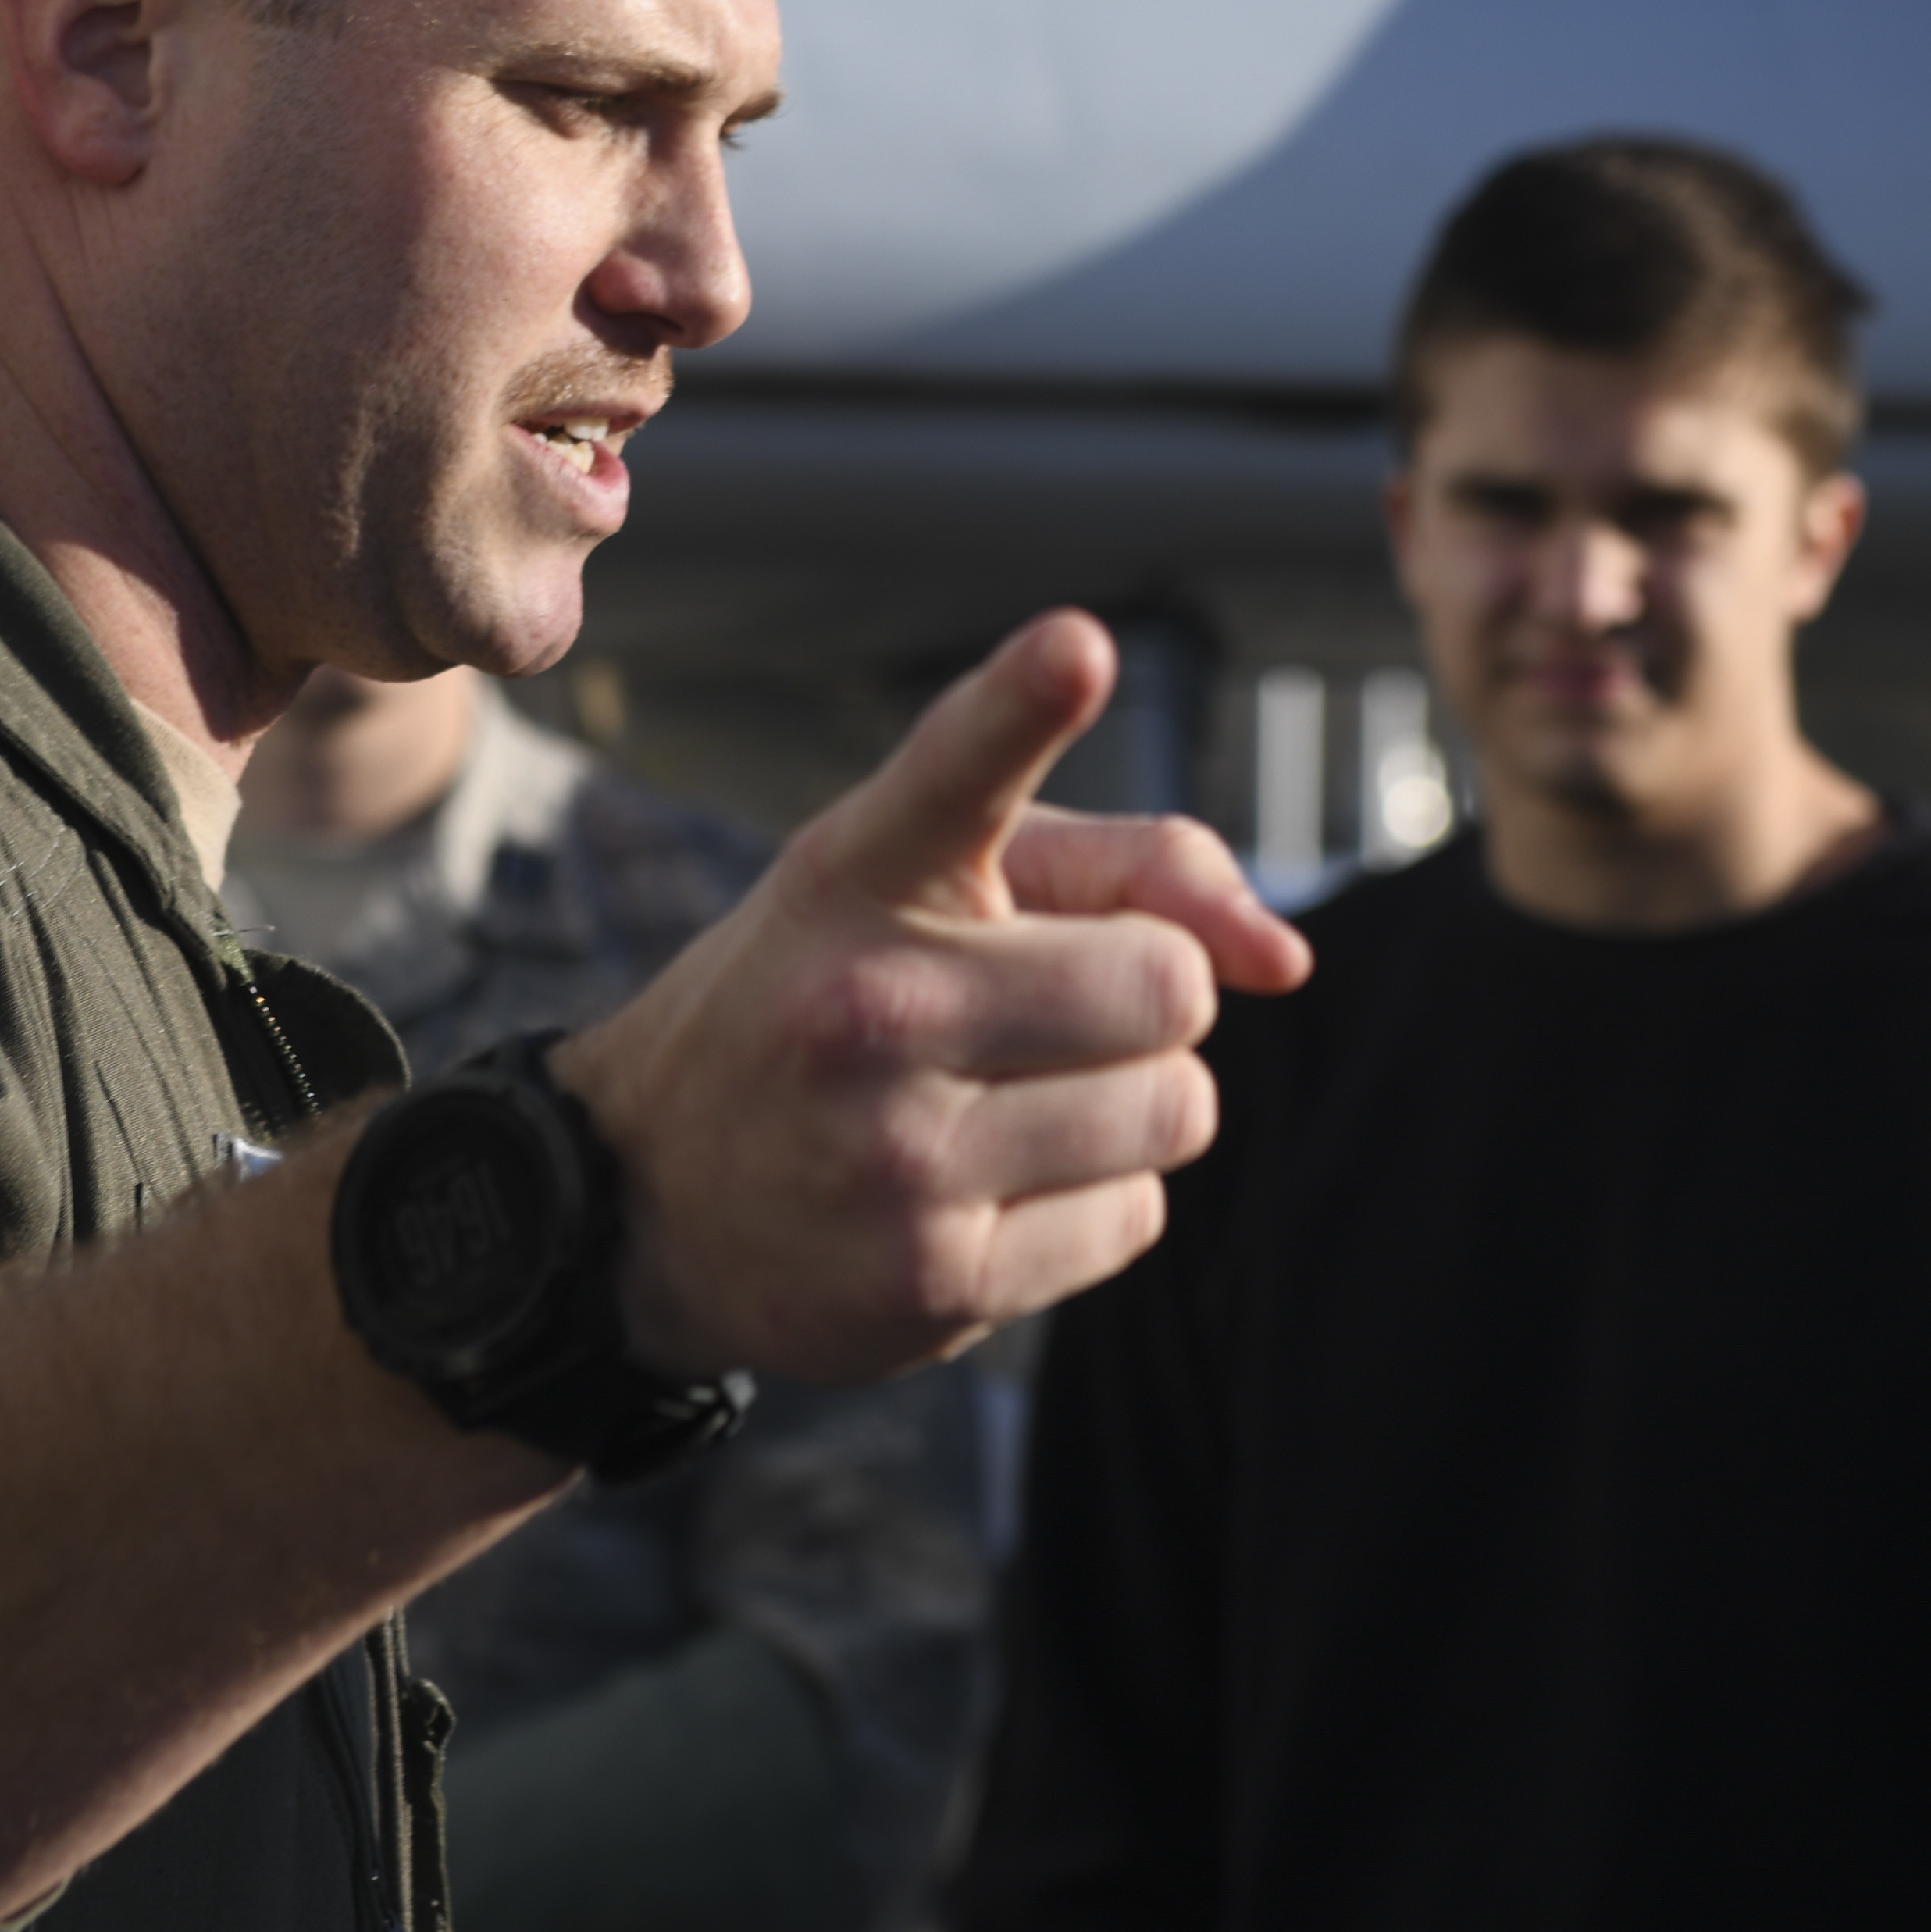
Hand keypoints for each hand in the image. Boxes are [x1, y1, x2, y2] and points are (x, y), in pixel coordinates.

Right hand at [554, 611, 1313, 1385]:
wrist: (645, 1199)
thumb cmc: (827, 1004)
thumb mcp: (919, 888)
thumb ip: (1124, 866)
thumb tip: (1285, 957)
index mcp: (856, 874)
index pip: (955, 771)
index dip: (1022, 703)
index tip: (1078, 648)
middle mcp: (869, 1004)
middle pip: (1166, 980)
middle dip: (1148, 996)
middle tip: (1053, 1012)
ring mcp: (898, 1154)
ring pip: (1177, 1107)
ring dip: (1136, 1102)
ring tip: (1018, 1102)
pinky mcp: (936, 1284)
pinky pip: (1138, 1217)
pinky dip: (1097, 1200)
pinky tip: (991, 1188)